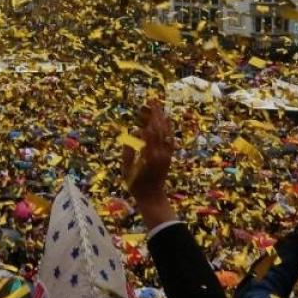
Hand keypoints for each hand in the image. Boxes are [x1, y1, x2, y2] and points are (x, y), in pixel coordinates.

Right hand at [121, 100, 177, 229]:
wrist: (152, 197)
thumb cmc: (136, 185)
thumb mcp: (127, 171)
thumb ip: (128, 153)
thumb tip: (130, 135)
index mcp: (150, 156)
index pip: (150, 132)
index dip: (147, 119)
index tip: (143, 108)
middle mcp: (161, 153)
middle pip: (160, 129)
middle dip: (156, 114)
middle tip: (153, 100)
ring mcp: (166, 155)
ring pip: (167, 133)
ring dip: (163, 119)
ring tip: (159, 107)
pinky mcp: (169, 157)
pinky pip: (170, 139)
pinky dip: (169, 129)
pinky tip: (167, 121)